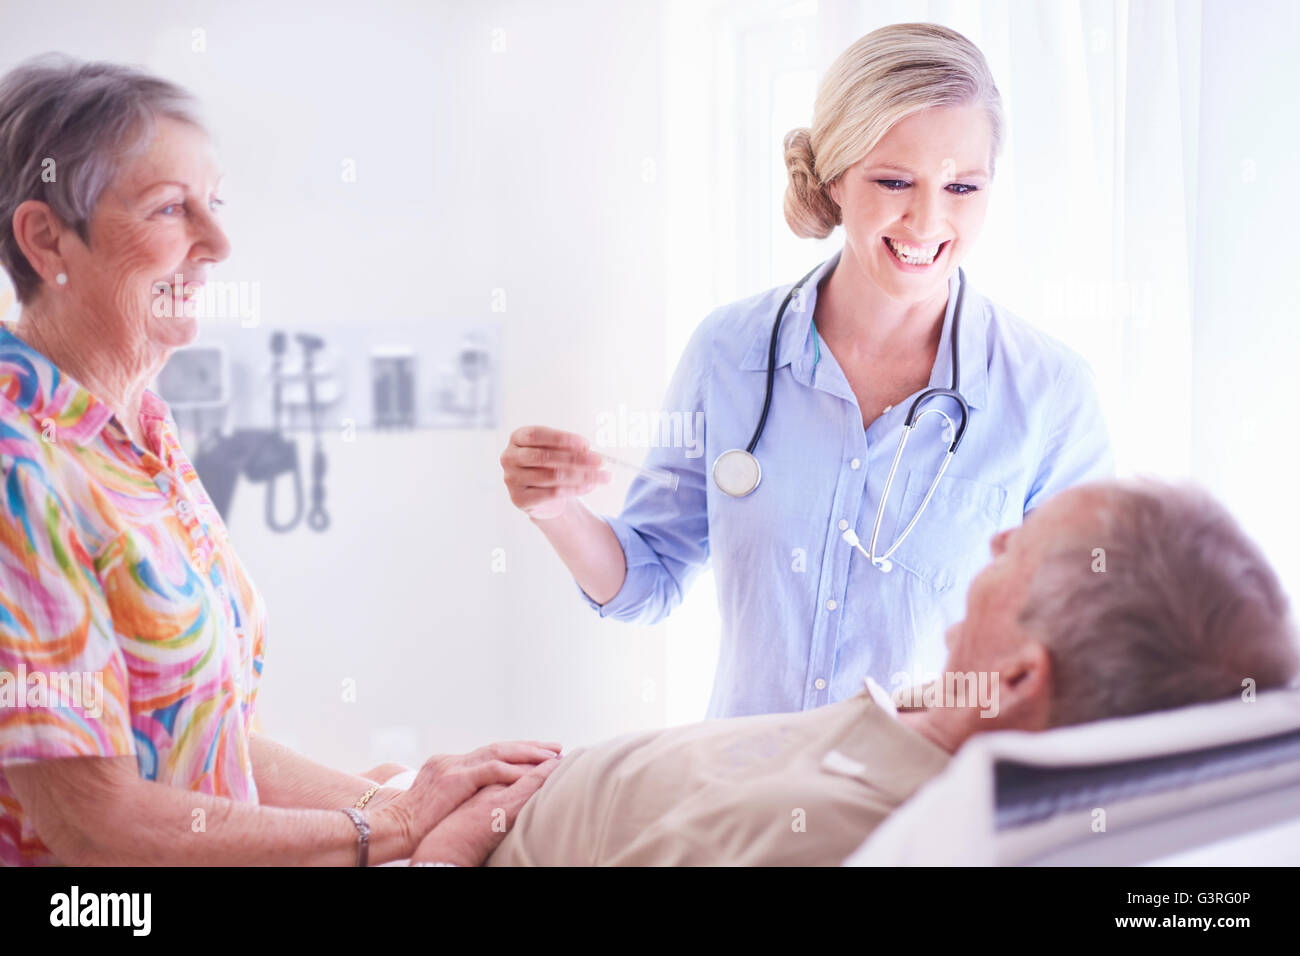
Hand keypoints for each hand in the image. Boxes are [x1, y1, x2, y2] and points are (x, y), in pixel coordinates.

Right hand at [375, 740, 560, 857]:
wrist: (392, 827)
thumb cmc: (413, 825)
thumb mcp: (438, 803)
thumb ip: (458, 795)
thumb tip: (479, 800)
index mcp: (449, 764)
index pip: (489, 752)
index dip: (516, 752)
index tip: (539, 753)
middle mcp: (452, 760)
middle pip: (499, 747)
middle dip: (530, 747)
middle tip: (556, 746)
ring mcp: (453, 766)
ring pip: (499, 752)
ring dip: (529, 754)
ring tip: (552, 757)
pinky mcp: (455, 778)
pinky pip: (492, 770)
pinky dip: (514, 770)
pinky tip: (533, 773)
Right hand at [501, 426, 610, 519]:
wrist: (540, 494)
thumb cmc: (549, 464)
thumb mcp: (556, 450)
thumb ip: (568, 447)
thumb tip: (587, 449)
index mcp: (517, 438)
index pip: (537, 435)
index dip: (561, 438)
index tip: (585, 443)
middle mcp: (509, 457)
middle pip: (545, 457)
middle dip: (576, 459)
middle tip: (600, 461)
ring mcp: (512, 479)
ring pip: (551, 476)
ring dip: (581, 476)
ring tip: (602, 476)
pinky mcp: (519, 499)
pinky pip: (552, 493)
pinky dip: (575, 489)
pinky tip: (590, 486)